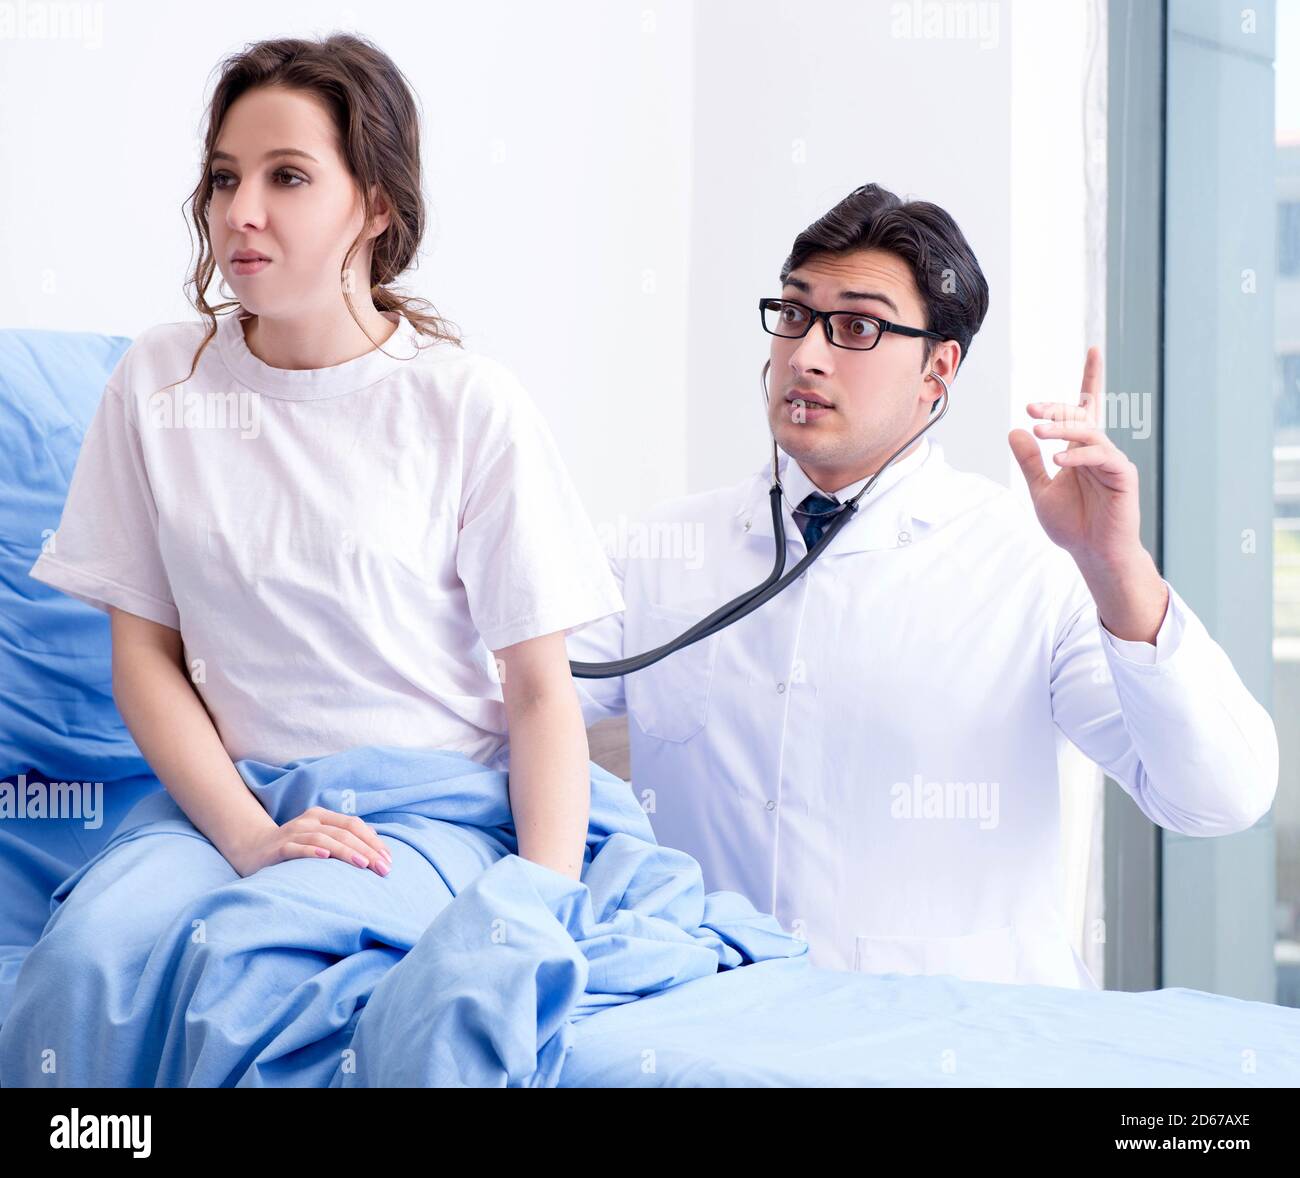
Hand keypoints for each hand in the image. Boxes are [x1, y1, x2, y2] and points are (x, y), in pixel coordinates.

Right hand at [226, 806, 392, 877]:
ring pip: (325, 839)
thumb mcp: (320, 840)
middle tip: (383, 868)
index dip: (374, 841)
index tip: (389, 860)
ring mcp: (293, 833)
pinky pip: (297, 847)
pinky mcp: (278, 848)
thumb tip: (376, 852)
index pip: (355, 825)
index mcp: (323, 817)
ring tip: (363, 864)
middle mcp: (309, 821)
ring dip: (346, 851)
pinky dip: (312, 851)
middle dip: (367, 850)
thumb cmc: (294, 848)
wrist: (252, 849)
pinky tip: (325, 857)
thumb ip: (342, 841)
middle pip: (344, 832)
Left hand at [1008, 345, 1168, 641]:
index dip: (1091, 378)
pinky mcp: (1123, 476)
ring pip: (1090, 433)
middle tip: (1031, 408)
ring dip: (1063, 428)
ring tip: (1039, 429)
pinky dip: (1079, 454)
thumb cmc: (1071, 524)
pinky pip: (1101, 456)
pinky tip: (1059, 459)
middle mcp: (1098, 450)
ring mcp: (1112, 461)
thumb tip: (1015, 431)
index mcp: (1080, 449)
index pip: (1085, 408)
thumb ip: (1030, 461)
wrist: (1092, 554)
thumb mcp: (1040, 490)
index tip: (1094, 348)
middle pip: (1081, 417)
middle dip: (1057, 409)